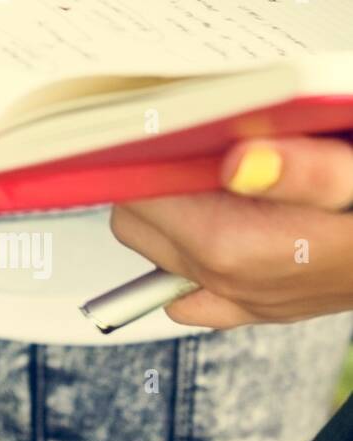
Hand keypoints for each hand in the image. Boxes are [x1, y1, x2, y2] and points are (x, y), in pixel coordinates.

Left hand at [110, 139, 352, 328]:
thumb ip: (306, 168)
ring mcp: (237, 299)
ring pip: (155, 251)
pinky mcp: (257, 309)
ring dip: (172, 217)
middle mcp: (223, 279)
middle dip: (154, 184)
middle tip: (196, 151)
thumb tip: (242, 163)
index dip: (147, 155)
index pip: (134, 190)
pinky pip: (189, 296)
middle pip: (135, 219)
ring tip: (216, 184)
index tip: (172, 131)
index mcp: (230, 244)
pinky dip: (189, 265)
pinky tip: (220, 230)